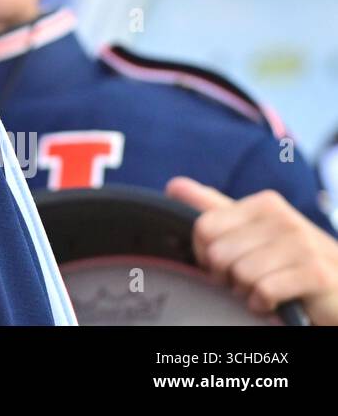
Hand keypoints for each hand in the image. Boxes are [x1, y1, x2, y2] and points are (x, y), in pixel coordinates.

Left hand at [166, 177, 337, 324]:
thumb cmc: (292, 261)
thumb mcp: (255, 231)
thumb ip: (215, 209)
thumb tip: (173, 186)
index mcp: (264, 203)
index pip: (203, 227)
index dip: (204, 255)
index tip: (222, 264)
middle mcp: (284, 218)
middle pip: (219, 254)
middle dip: (227, 276)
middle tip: (246, 281)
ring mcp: (303, 244)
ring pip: (241, 274)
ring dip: (247, 292)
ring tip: (263, 290)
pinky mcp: (316, 273)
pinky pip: (264, 290)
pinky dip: (263, 304)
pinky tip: (274, 301)